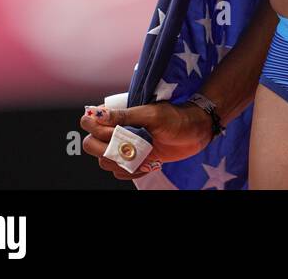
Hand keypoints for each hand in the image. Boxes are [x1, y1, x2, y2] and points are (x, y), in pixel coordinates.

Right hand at [79, 101, 213, 180]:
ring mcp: (126, 147)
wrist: (197, 131)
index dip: (95, 128)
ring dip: (119, 163)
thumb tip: (98, 114)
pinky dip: (130, 172)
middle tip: (127, 147)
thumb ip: (125, 115)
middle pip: (92, 145)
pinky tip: (147, 165)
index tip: (111, 131)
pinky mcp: (135, 161)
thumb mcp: (152, 114)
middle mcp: (118, 131)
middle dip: (105, 150)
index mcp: (119, 115)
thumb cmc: (176, 117)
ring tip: (140, 155)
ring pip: (104, 162)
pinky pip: (120, 172)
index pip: (90, 122)